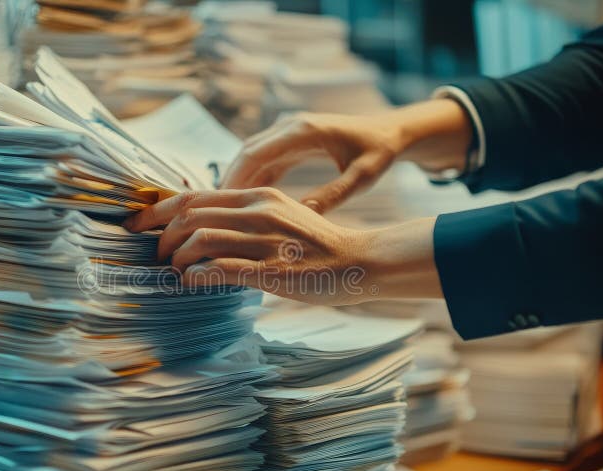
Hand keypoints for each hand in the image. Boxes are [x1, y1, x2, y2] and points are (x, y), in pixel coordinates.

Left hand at [123, 188, 443, 305]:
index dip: (156, 209)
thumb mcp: (278, 215)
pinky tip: (191, 282)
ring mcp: (265, 240)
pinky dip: (196, 275)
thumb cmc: (313, 244)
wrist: (358, 260)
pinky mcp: (273, 270)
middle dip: (159, 234)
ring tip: (175, 270)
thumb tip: (200, 228)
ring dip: (177, 256)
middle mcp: (258, 211)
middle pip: (190, 213)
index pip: (193, 195)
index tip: (135, 223)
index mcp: (257, 195)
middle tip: (154, 254)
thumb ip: (243, 216)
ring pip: (200, 238)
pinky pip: (221, 268)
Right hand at [222, 99, 473, 212]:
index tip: (218, 203)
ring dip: (238, 180)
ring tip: (222, 211)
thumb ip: (335, 194)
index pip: (256, 153)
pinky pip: (266, 158)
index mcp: (304, 131)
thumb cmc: (379, 152)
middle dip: (228, 181)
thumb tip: (304, 213)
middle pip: (247, 152)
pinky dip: (254, 178)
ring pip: (252, 155)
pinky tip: (245, 203)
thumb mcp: (362, 177)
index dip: (235, 178)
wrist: (391, 130)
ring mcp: (291, 130)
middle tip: (210, 211)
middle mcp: (292, 126)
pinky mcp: (293, 139)